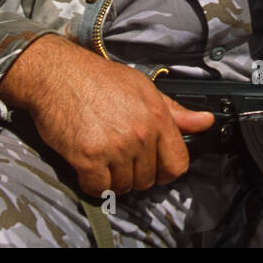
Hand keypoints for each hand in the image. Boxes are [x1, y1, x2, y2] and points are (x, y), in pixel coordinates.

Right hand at [0, 35, 213, 196]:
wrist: (56, 74)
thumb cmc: (97, 78)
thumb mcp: (142, 88)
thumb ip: (174, 111)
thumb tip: (205, 122)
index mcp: (157, 116)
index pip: (178, 163)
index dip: (166, 171)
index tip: (154, 167)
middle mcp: (140, 133)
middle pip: (149, 179)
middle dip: (135, 174)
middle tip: (119, 157)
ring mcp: (115, 147)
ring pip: (124, 186)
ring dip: (112, 179)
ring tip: (102, 157)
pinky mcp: (88, 158)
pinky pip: (98, 189)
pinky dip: (92, 183)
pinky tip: (87, 166)